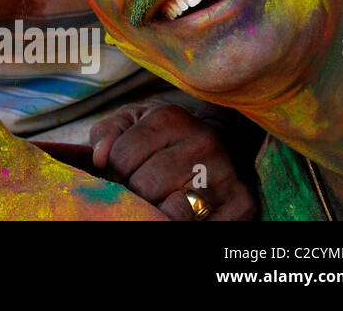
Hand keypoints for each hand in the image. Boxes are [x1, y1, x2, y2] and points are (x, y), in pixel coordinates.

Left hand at [90, 101, 259, 220]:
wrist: (223, 144)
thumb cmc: (165, 137)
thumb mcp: (132, 123)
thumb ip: (108, 133)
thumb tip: (99, 157)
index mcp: (170, 118)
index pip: (120, 158)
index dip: (114, 172)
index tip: (123, 172)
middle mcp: (203, 141)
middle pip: (144, 186)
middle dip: (135, 192)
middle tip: (141, 189)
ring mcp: (225, 173)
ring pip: (171, 209)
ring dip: (159, 209)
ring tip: (161, 198)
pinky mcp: (243, 203)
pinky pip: (201, 226)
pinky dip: (186, 222)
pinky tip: (185, 211)